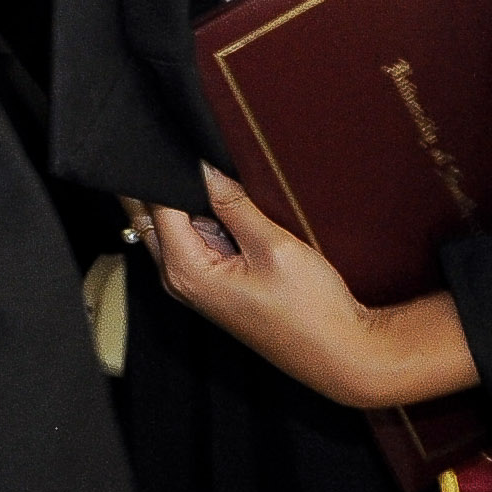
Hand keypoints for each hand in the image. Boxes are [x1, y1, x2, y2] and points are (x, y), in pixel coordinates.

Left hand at [128, 166, 477, 407]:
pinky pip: (192, 243)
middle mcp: (178, 280)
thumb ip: (234, 204)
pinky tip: (222, 202)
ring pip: (170, 229)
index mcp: (185, 269)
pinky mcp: (211, 286)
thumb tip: (204, 167)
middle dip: (163, 183)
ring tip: (212, 174)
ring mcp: (193, 285)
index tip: (171, 138)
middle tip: (187, 150)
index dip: (164, 169)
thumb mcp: (273, 246)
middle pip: (151, 217)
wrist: (339, 353)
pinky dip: (199, 220)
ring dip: (183, 202)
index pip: (155, 205)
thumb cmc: (311, 309)